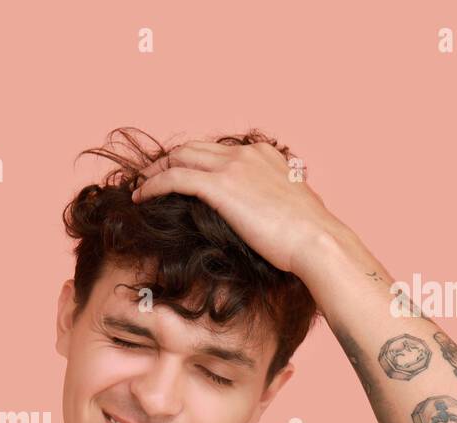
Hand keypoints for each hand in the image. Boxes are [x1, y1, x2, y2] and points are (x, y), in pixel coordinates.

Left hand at [130, 139, 345, 275]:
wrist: (316, 240)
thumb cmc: (307, 234)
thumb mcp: (290, 205)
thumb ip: (271, 199)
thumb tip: (263, 213)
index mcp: (262, 154)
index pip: (215, 150)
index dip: (190, 161)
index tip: (176, 175)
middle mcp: (245, 153)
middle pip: (192, 148)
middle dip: (166, 161)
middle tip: (148, 179)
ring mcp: (233, 167)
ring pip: (179, 158)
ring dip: (155, 171)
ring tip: (140, 188)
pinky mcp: (221, 186)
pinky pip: (175, 178)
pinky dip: (153, 185)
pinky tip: (140, 197)